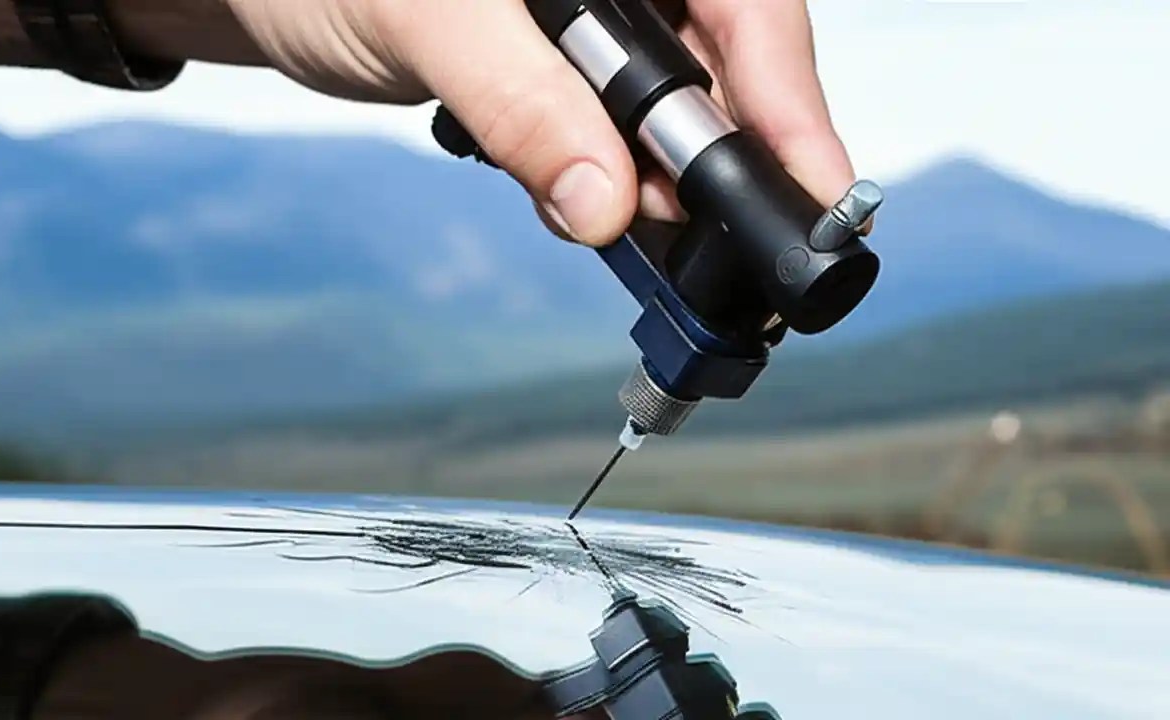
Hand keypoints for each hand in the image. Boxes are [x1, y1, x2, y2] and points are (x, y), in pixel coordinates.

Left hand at [192, 0, 856, 246]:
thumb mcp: (429, 24)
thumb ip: (522, 107)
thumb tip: (604, 204)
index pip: (745, 4)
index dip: (787, 96)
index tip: (814, 186)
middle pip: (724, 68)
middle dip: (724, 164)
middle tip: (740, 254)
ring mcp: (598, 25)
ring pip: (671, 117)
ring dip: (663, 191)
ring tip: (653, 248)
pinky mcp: (564, 76)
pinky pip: (615, 140)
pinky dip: (609, 189)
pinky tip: (587, 212)